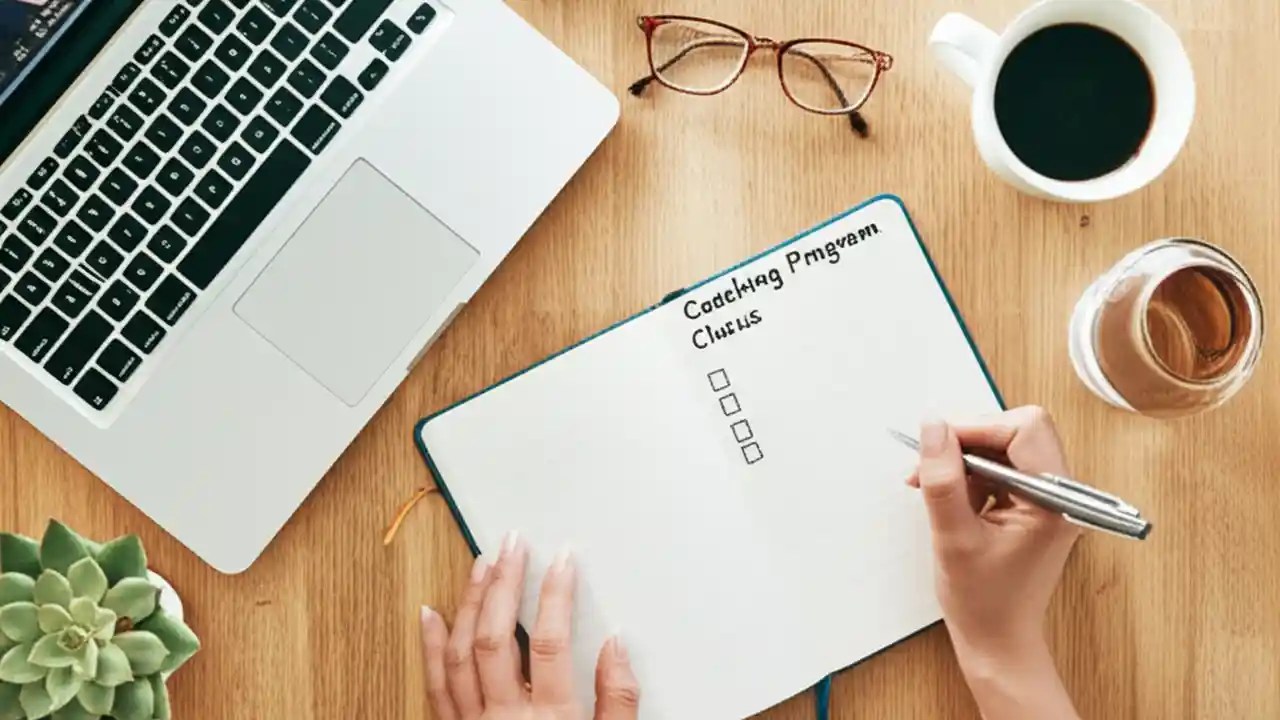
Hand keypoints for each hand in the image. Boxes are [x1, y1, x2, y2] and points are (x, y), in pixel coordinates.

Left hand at [420, 533, 639, 719]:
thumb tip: (616, 644)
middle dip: (504, 584)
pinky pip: (435, 685)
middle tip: (513, 543)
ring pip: (461, 653)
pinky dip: (431, 646)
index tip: (562, 557)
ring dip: (469, 602)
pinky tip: (431, 613)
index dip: (554, 594)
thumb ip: (618, 701)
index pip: (548, 642)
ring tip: (481, 563)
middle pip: (495, 638)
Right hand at [908, 407, 1080, 719]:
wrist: (998, 641)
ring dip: (965, 457)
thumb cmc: (983, 602)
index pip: (1024, 430)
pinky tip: (948, 495)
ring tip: (931, 483)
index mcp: (1054, 502)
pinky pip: (1002, 468)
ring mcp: (1048, 499)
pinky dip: (970, 473)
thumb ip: (942, 479)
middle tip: (931, 461)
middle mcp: (1060, 494)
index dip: (977, 427)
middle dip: (968, 440)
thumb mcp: (953, 537)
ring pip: (1006, 446)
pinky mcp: (1033, 505)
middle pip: (1017, 431)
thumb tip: (933, 427)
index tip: (938, 441)